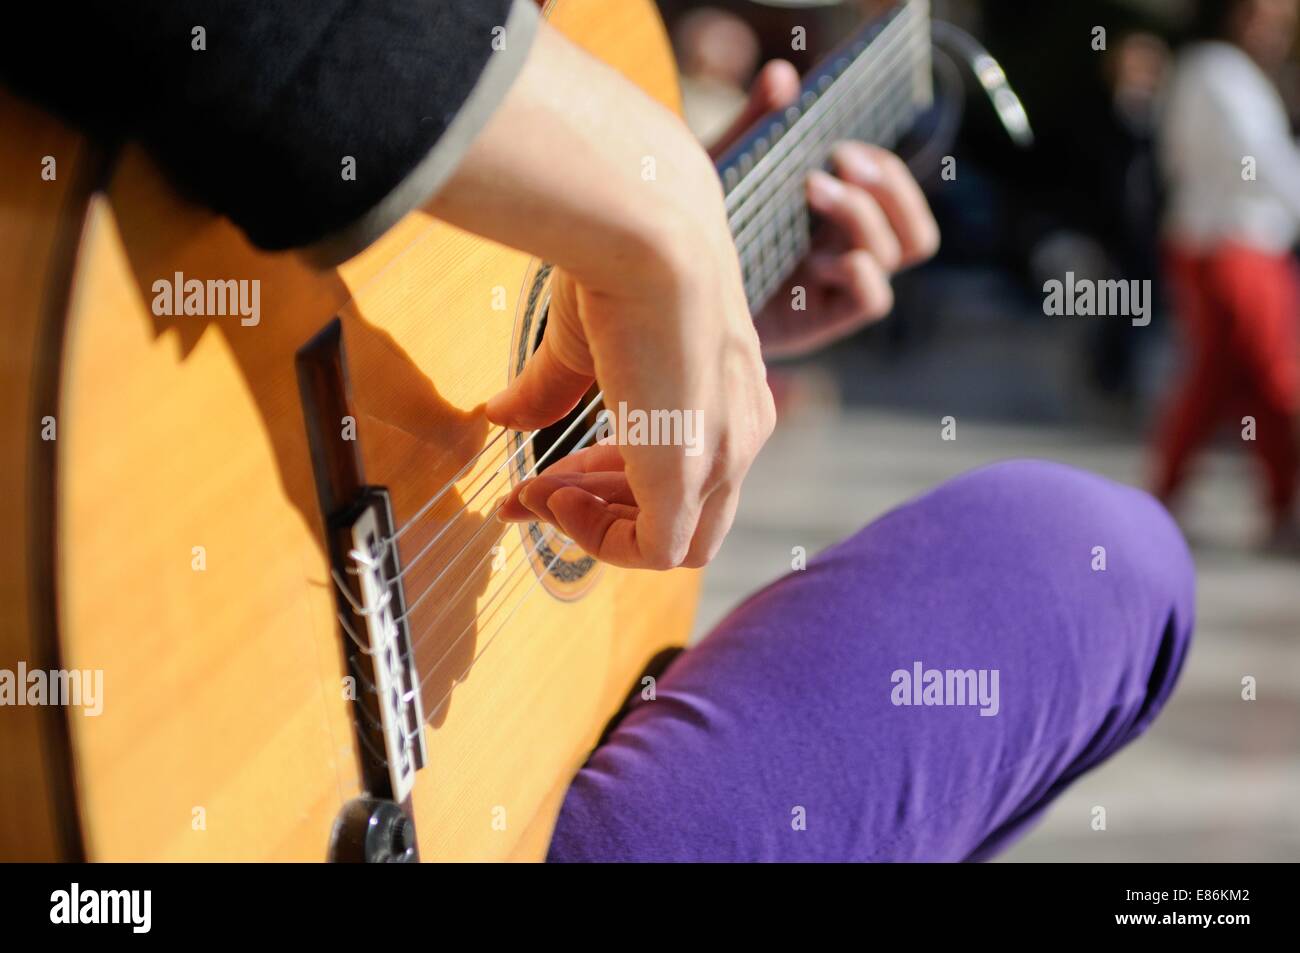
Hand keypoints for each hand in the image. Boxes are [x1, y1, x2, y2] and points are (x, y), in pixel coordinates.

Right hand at [442, 24, 774, 570]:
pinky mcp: (690, 474)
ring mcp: (724, 456)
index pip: (685, 471)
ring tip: (531, 494)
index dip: (608, 481)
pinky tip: (554, 501)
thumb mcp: (583, 342)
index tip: (547, 474)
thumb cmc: (620, 261)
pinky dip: (602, 542)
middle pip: (683, 517)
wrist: (641, 237)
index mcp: (731, 398)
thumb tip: (500, 417)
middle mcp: (741, 433)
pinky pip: (657, 551)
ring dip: (592, 524)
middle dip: (600, 510)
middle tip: (533, 492)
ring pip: (672, 539)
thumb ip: (550, 390)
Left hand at [713, 62, 940, 358]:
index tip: (840, 142)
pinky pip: (874, 299)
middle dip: (888, 183)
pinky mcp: (818, 323)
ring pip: (898, 252)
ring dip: (863, 213)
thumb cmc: (690, 230)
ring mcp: (835, 290)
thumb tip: (784, 75)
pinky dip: (861, 271)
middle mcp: (844, 254)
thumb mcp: (721, 172)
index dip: (886, 170)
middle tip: (838, 156)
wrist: (660, 289)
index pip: (895, 198)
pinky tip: (818, 258)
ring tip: (812, 190)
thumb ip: (755, 126)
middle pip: (914, 227)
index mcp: (834, 222)